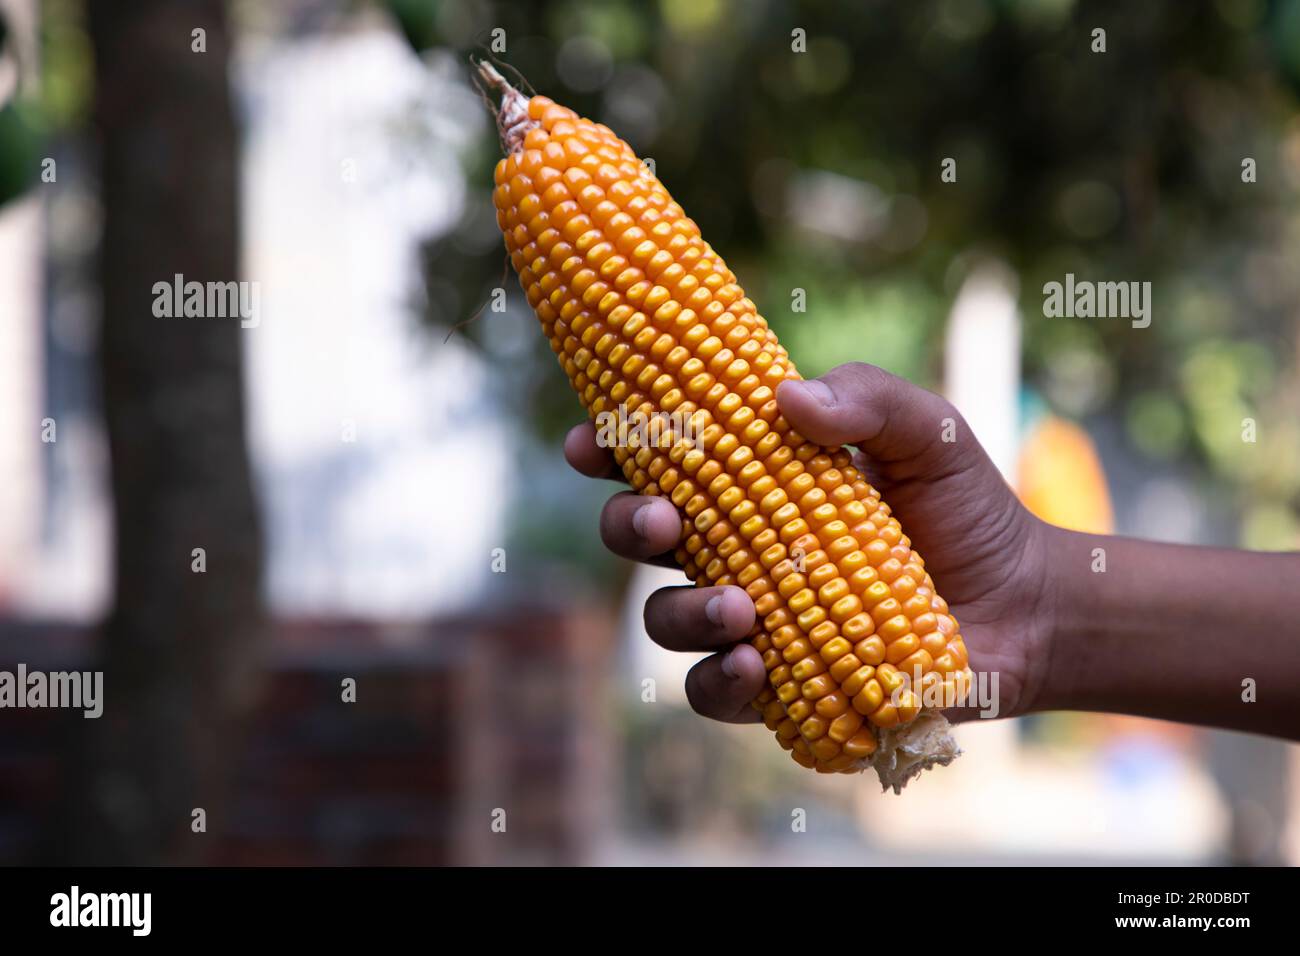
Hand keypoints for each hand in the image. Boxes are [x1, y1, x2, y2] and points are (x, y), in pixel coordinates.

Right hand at [564, 362, 1055, 726]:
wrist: (1026, 605)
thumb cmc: (967, 508)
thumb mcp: (927, 432)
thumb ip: (866, 398)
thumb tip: (786, 400)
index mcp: (755, 481)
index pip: (661, 460)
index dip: (612, 451)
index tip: (591, 444)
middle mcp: (737, 549)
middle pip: (638, 537)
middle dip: (629, 527)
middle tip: (666, 521)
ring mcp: (752, 620)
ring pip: (665, 618)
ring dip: (682, 611)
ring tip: (738, 606)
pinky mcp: (776, 685)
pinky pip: (711, 692)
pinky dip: (719, 680)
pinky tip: (755, 663)